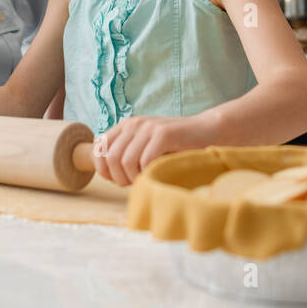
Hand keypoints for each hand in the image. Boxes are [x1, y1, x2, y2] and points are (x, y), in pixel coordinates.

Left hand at [93, 114, 215, 186]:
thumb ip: (128, 153)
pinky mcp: (163, 133)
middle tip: (133, 183)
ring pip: (125, 161)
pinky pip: (144, 160)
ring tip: (145, 178)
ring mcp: (148, 127)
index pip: (98, 147)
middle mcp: (134, 124)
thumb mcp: (147, 147)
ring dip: (133, 177)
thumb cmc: (177, 146)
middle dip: (119, 178)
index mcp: (126, 126)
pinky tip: (156, 172)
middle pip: (110, 157)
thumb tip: (107, 174)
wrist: (208, 131)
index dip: (103, 168)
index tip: (117, 179)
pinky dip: (148, 173)